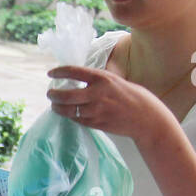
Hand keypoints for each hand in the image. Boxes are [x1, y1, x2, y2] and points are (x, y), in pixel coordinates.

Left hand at [46, 64, 178, 145]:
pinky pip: (77, 119)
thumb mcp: (115, 80)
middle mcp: (97, 94)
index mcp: (102, 78)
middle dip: (54, 95)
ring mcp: (96, 110)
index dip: (59, 72)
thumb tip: (77, 78)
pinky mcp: (97, 123)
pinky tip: (68, 113)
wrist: (146, 118)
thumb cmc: (132, 96)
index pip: (74, 72)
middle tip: (50, 94)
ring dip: (58, 108)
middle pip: (66, 95)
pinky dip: (70, 116)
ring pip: (68, 110)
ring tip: (55, 105)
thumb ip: (97, 80)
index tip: (50, 73)